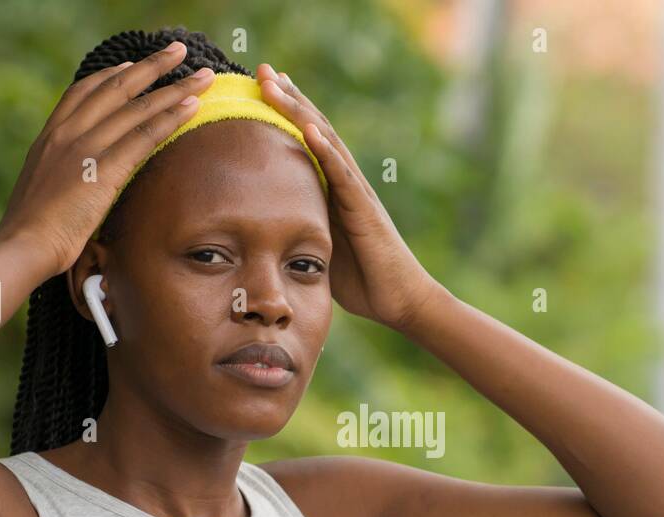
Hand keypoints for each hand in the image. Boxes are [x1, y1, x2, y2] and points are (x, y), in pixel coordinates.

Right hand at [0, 41, 216, 277]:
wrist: (23, 245)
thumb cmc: (31, 234)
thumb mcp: (42, 193)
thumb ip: (59, 178)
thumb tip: (75, 185)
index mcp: (49, 137)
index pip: (81, 93)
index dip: (110, 76)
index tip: (131, 64)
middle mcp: (67, 133)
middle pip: (116, 88)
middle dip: (151, 67)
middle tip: (177, 51)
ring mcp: (85, 147)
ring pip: (138, 107)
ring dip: (175, 88)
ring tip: (203, 75)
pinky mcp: (104, 167)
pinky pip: (145, 135)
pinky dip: (170, 118)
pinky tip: (192, 107)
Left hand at [257, 63, 444, 331]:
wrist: (401, 301)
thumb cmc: (364, 282)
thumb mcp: (320, 250)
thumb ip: (301, 232)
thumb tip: (269, 232)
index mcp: (335, 190)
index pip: (309, 141)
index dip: (288, 113)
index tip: (265, 87)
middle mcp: (347, 183)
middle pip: (315, 129)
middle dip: (289, 98)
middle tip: (262, 69)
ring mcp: (356, 192)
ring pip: (326, 141)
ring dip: (300, 110)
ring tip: (276, 84)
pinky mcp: (364, 209)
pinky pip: (342, 174)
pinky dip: (324, 148)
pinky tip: (307, 127)